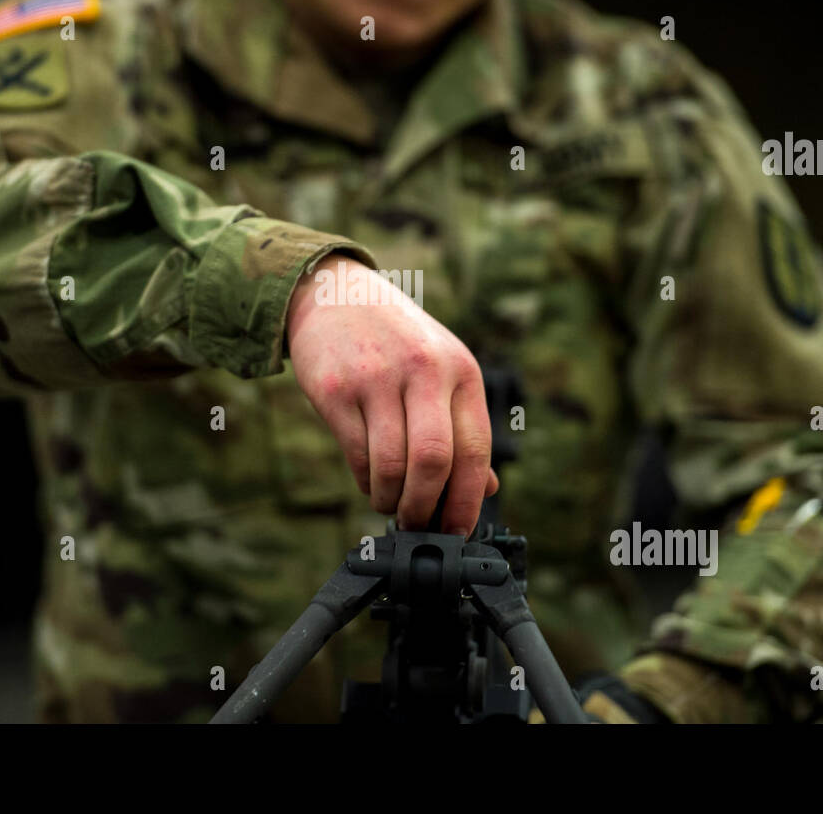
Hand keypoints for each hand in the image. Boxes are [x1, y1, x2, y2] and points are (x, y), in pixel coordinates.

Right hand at [285, 255, 498, 534]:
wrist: (334, 292)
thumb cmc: (396, 340)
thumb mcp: (441, 368)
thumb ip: (462, 425)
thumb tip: (488, 487)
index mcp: (460, 370)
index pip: (475, 450)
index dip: (468, 500)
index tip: (458, 530)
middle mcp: (423, 371)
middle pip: (433, 461)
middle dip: (426, 508)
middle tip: (418, 525)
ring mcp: (377, 378)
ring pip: (391, 466)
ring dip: (391, 500)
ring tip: (390, 504)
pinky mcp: (335, 389)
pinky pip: (357, 455)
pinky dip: (365, 481)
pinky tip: (369, 480)